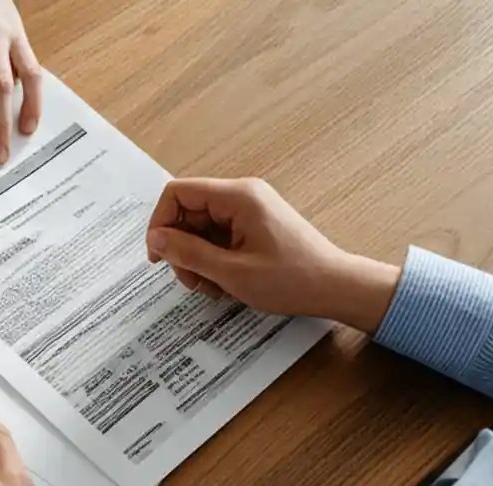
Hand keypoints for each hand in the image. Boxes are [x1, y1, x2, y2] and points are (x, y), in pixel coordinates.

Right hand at [146, 177, 401, 333]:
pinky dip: (214, 260)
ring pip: (201, 228)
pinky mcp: (254, 225)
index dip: (160, 223)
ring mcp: (249, 209)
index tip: (159, 256)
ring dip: (198, 259)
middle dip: (182, 248)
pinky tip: (226, 282)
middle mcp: (242, 195)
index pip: (178, 193)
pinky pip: (218, 236)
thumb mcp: (232, 272)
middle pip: (188, 212)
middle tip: (193, 282)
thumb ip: (188, 253)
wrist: (336, 287)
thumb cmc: (292, 279)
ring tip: (214, 287)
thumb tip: (156, 240)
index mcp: (237, 196)